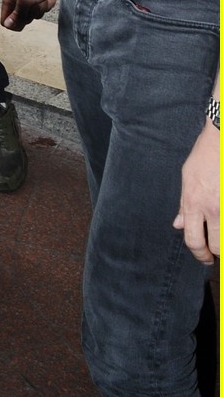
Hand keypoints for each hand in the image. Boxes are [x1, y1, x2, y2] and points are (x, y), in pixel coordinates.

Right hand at [1, 0, 64, 30]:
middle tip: (34, 3)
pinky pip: (43, 7)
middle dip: (32, 13)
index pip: (5, 20)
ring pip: (34, 13)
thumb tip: (7, 24)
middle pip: (22, 19)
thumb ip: (17, 14)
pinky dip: (48, 2)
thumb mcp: (25, 0)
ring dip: (42, 7)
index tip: (24, 18)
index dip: (15, 23)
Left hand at [174, 122, 219, 263]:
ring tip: (220, 236)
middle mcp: (212, 208)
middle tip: (216, 254)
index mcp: (194, 203)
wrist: (222, 138)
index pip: (192, 239)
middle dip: (216, 253)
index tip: (205, 258)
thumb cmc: (205, 155)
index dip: (199, 253)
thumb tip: (178, 225)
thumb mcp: (187, 178)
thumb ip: (183, 204)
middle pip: (216, 245)